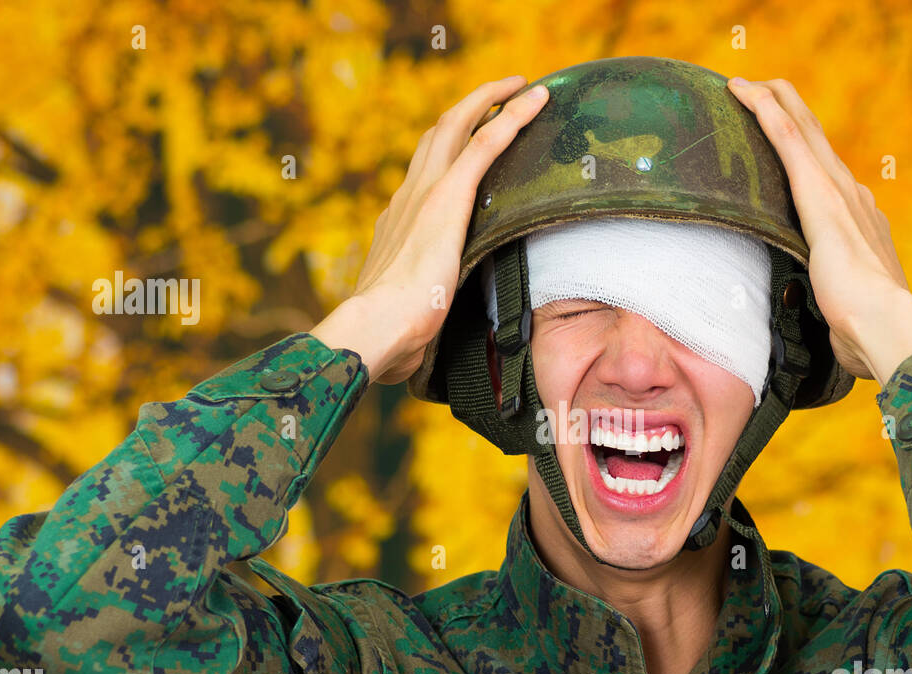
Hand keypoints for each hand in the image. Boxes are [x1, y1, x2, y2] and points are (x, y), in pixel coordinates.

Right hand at [311, 76, 549, 382]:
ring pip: (458, 126)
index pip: (426, 176)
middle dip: (468, 108)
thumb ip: (423, 315)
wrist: (376, 327)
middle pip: (437, 136)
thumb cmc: (389, 337)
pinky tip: (535, 99)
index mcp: (398, 225)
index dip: (448, 154)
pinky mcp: (449, 197)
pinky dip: (511, 116)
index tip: (469, 144)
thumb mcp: (411, 317)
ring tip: (521, 88)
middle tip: (500, 94)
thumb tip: (430, 346)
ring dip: (491, 100)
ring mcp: (426, 193)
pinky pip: (486, 143)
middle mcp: (407, 198)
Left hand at [726, 77, 911, 385]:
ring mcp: (837, 191)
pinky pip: (788, 141)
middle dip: (787, 112)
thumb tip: (826, 324)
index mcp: (858, 222)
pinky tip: (746, 93)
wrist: (884, 326)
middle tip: (758, 93)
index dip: (803, 154)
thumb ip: (832, 303)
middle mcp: (853, 196)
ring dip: (772, 102)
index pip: (825, 176)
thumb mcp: (843, 310)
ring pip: (800, 130)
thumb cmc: (866, 332)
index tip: (783, 141)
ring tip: (744, 85)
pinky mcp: (819, 194)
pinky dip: (767, 113)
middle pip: (815, 140)